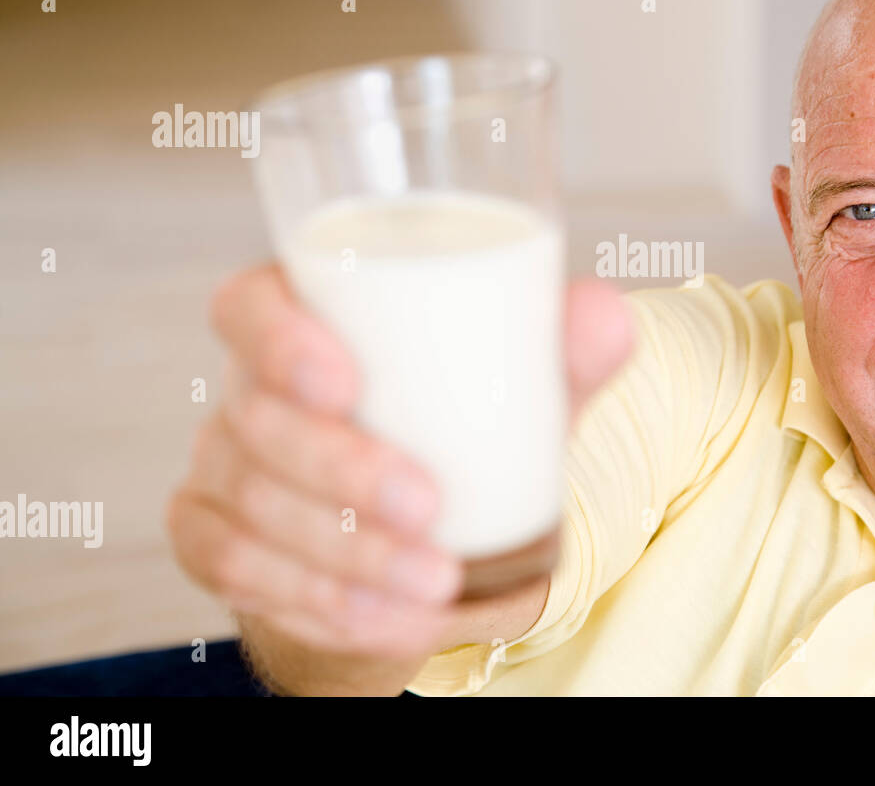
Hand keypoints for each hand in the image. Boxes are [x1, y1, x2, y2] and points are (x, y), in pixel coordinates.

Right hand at [167, 264, 633, 660]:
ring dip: (344, 554)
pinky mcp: (214, 540)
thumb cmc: (456, 436)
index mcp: (306, 326)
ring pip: (251, 509)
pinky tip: (389, 618)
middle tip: (427, 508)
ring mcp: (223, 469)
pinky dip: (320, 602)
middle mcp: (250, 392)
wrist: (410, 536)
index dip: (279, 341)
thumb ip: (558, 354)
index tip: (345, 383)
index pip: (250, 308)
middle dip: (340, 472)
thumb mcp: (510, 397)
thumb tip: (608, 315)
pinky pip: (236, 573)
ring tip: (434, 580)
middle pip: (257, 421)